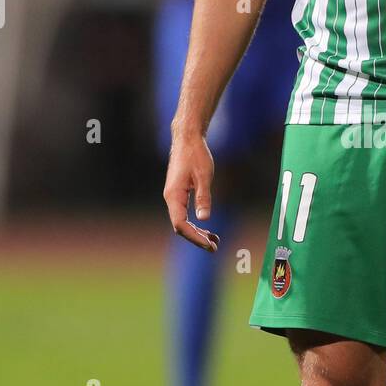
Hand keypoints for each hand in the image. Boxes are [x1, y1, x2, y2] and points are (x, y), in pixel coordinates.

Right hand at [163, 130, 219, 250]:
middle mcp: (170, 198)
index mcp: (174, 195)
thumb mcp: (204, 176)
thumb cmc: (196, 155)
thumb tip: (204, 219)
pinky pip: (184, 214)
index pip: (180, 224)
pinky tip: (207, 226)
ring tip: (214, 240)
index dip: (194, 237)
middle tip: (215, 247)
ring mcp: (173, 196)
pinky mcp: (178, 193)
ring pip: (182, 221)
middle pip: (180, 226)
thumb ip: (203, 197)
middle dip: (197, 238)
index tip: (209, 244)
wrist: (187, 138)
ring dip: (197, 232)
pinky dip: (195, 222)